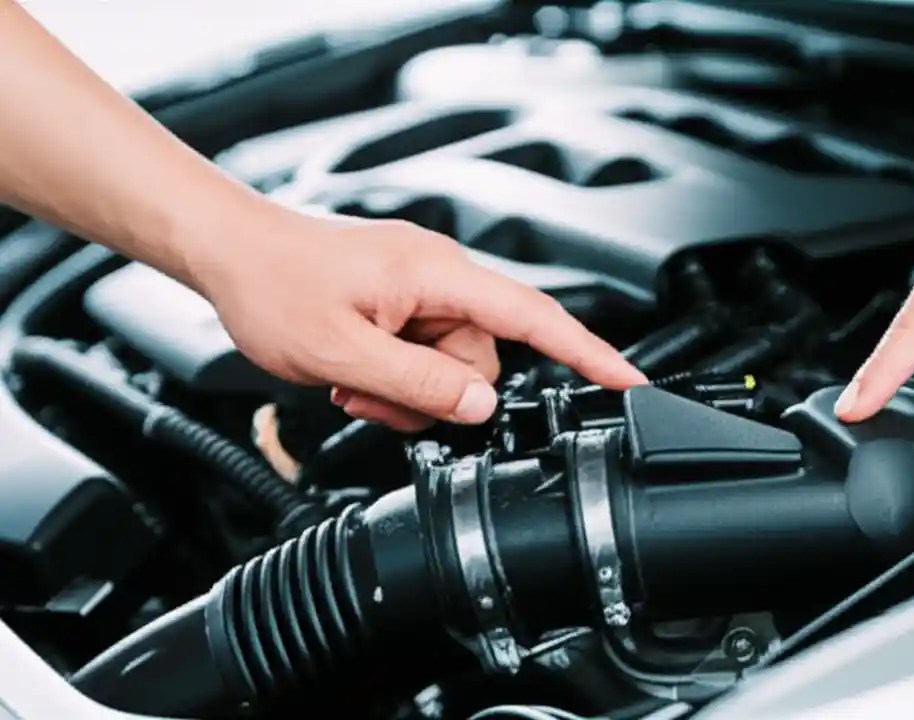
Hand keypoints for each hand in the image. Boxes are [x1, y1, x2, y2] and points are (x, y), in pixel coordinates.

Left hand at [194, 207, 646, 431]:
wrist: (230, 251)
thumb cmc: (274, 285)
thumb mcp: (345, 353)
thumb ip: (421, 383)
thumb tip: (481, 404)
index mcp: (439, 277)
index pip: (535, 318)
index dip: (588, 355)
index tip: (628, 382)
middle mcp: (441, 277)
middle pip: (483, 359)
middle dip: (435, 395)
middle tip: (372, 395)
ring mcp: (422, 288)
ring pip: (451, 364)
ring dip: (407, 389)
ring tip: (353, 380)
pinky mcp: (404, 299)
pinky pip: (425, 351)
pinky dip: (396, 373)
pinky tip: (355, 370)